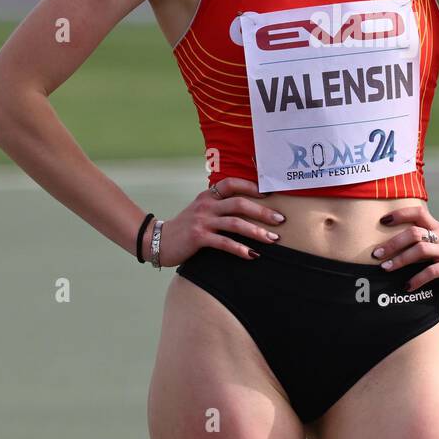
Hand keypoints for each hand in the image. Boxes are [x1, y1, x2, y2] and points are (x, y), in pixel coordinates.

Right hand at [156, 178, 284, 267]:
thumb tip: (248, 207)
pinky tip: (252, 255)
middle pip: (239, 203)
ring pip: (235, 223)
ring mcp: (202, 221)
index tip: (270, 193)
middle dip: (263, 212)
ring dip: (257, 231)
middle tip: (280, 219)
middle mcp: (206, 205)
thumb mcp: (201, 210)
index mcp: (208, 195)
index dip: (251, 186)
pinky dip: (240, 249)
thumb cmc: (186, 227)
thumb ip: (219, 206)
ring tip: (272, 239)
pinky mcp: (198, 237)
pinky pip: (224, 242)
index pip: (232, 184)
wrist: (158, 240)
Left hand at [372, 205, 438, 294]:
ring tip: (386, 269)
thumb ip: (421, 240)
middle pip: (414, 233)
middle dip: (392, 243)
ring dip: (400, 260)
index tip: (382, 221)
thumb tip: (392, 244)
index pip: (418, 212)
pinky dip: (417, 279)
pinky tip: (407, 286)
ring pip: (420, 250)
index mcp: (437, 227)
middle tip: (376, 254)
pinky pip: (432, 271)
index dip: (400, 214)